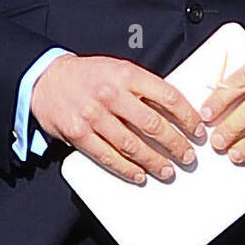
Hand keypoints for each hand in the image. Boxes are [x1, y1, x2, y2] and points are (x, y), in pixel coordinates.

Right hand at [31, 54, 204, 183]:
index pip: (168, 97)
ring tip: (168, 170)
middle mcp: (112, 95)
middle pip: (153, 124)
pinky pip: (106, 156)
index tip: (198, 130)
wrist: (46, 78)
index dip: (187, 116)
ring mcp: (94, 115)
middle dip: (175, 144)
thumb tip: (175, 109)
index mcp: (127, 75)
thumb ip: (144, 86)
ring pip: (132, 144)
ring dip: (153, 161)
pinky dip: (125, 168)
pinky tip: (139, 175)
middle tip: (188, 156)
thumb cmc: (89, 74)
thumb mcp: (120, 69)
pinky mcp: (78, 134)